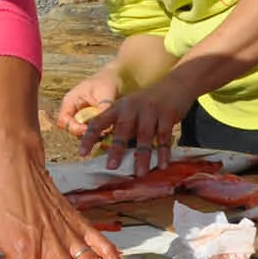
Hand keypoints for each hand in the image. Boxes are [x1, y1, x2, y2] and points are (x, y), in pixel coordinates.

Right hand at [56, 68, 118, 137]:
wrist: (117, 79)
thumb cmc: (107, 82)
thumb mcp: (105, 94)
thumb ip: (103, 110)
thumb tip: (104, 128)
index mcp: (70, 101)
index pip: (63, 120)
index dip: (73, 128)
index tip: (87, 129)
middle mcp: (73, 111)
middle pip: (71, 129)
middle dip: (84, 133)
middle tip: (100, 134)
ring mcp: (82, 118)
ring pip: (82, 133)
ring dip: (93, 135)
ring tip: (107, 132)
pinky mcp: (92, 122)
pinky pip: (92, 132)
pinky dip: (100, 133)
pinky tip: (109, 131)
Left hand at [76, 83, 191, 174]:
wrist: (175, 84)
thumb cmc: (148, 103)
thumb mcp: (130, 109)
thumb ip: (122, 127)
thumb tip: (111, 154)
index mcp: (118, 107)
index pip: (99, 121)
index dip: (90, 137)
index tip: (82, 154)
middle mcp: (132, 107)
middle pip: (123, 128)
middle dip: (117, 148)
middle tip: (111, 167)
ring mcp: (151, 110)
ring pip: (145, 135)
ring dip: (142, 155)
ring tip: (139, 173)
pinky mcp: (167, 115)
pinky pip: (164, 136)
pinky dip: (163, 152)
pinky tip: (162, 165)